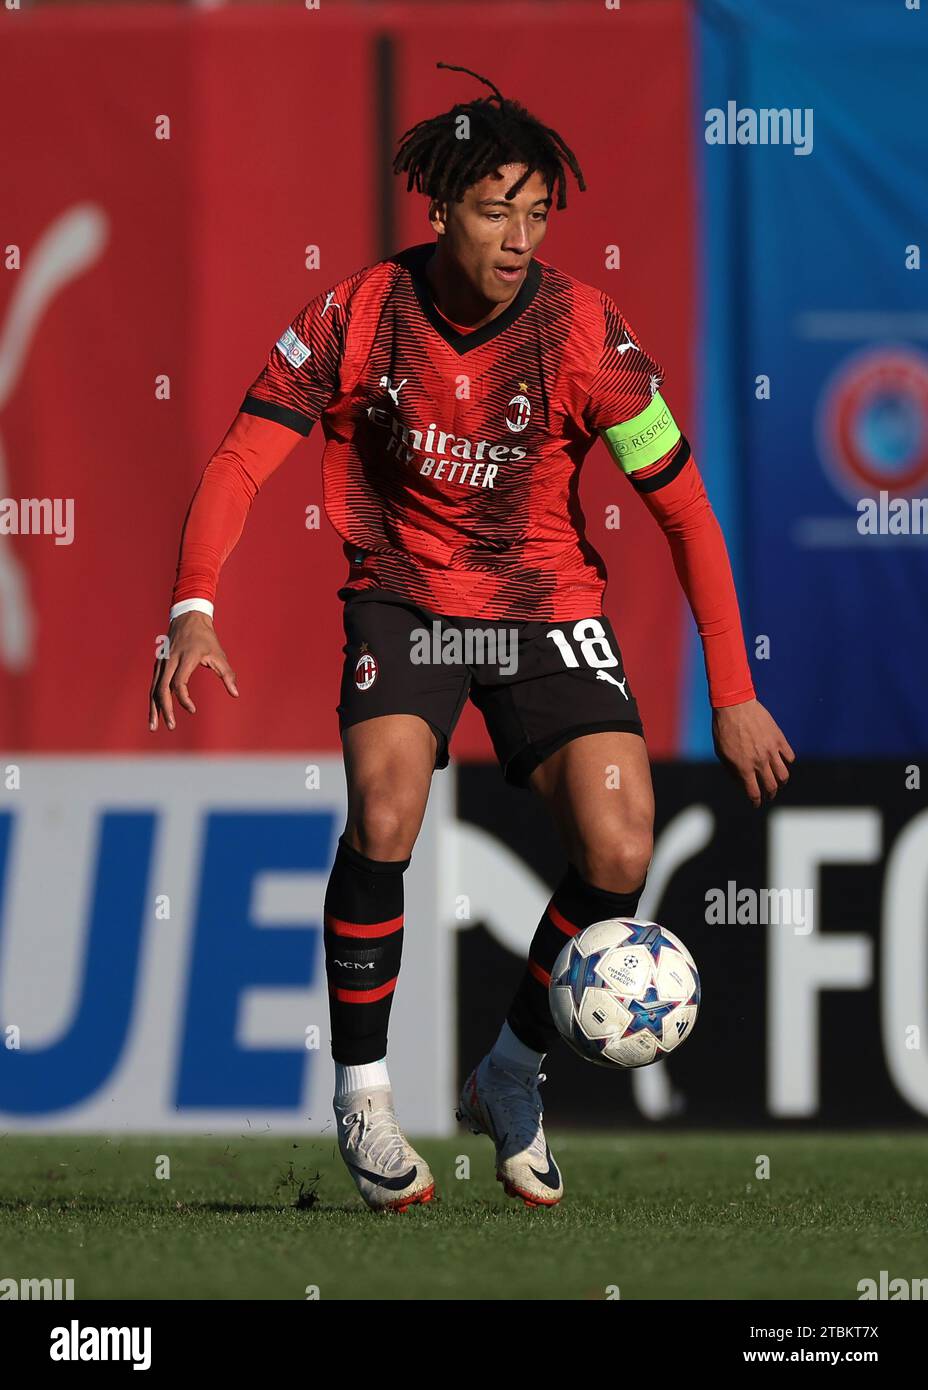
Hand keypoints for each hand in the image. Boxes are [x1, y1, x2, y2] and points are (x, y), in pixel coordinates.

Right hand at [149, 611, 237, 731]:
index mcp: (185, 658)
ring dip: (154, 708)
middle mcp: (170, 661)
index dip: (184, 699)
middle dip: (165, 709)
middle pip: (162, 689)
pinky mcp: (158, 665)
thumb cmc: (206, 638)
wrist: (188, 617)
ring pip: (154, 689)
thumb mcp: (219, 654)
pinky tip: (154, 713)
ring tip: (153, 727)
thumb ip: (227, 674)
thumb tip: (235, 694)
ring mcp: (161, 663)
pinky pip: (154, 685)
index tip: (192, 709)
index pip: (179, 683)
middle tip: (171, 726)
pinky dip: (153, 700)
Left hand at [711, 698, 794, 807]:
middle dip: (770, 794)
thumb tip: (741, 782)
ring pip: (784, 775)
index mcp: (744, 767)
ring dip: (781, 782)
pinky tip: (782, 762)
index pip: (754, 792)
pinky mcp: (779, 739)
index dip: (756, 801)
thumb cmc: (723, 729)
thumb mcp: (721, 753)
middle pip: (772, 786)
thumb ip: (732, 770)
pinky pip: (789, 756)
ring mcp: (772, 750)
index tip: (757, 803)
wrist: (735, 705)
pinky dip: (787, 762)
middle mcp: (760, 761)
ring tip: (778, 782)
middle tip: (768, 796)